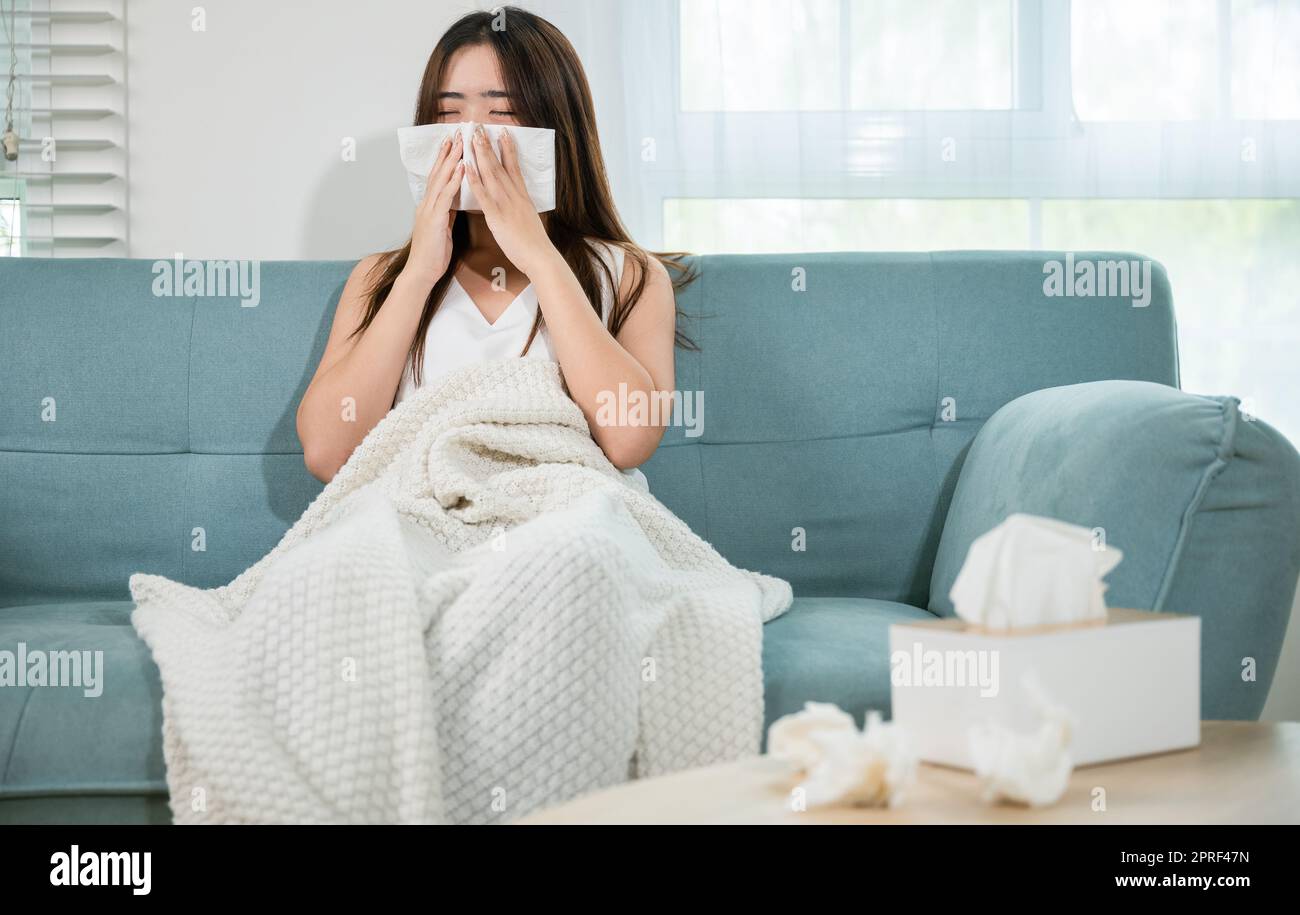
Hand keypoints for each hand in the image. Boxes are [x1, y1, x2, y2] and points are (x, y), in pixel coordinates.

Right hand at [405, 132, 463, 286]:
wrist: (422, 272)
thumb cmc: (433, 254)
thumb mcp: (442, 228)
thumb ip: (446, 213)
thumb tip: (454, 202)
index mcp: (431, 205)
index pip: (439, 177)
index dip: (446, 159)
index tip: (454, 142)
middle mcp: (427, 203)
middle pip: (438, 171)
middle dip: (448, 151)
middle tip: (457, 131)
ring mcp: (429, 209)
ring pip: (441, 179)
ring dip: (451, 159)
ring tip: (460, 142)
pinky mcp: (434, 218)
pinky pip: (446, 195)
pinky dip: (454, 180)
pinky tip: (462, 167)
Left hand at [464, 124, 556, 277]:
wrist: (540, 256)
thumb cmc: (534, 243)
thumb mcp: (530, 219)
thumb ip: (521, 207)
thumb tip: (517, 201)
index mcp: (523, 196)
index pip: (514, 167)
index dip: (508, 149)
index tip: (503, 133)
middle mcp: (515, 195)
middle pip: (500, 165)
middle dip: (490, 145)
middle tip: (480, 127)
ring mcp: (506, 204)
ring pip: (492, 174)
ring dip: (481, 154)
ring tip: (473, 137)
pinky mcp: (497, 216)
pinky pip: (484, 194)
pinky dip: (475, 178)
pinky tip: (468, 166)